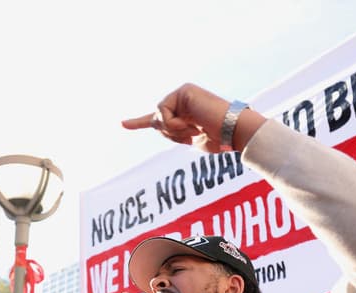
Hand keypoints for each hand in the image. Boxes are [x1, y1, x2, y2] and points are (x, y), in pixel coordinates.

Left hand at [122, 83, 261, 152]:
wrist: (233, 132)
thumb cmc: (218, 139)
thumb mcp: (189, 138)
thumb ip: (171, 130)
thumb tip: (156, 123)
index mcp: (184, 111)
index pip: (158, 118)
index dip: (138, 122)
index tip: (122, 124)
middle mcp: (182, 99)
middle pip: (157, 121)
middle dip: (171, 134)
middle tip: (193, 134)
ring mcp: (183, 93)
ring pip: (159, 116)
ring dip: (174, 129)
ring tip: (195, 128)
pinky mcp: (184, 90)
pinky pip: (165, 112)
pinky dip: (176, 124)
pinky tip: (193, 122)